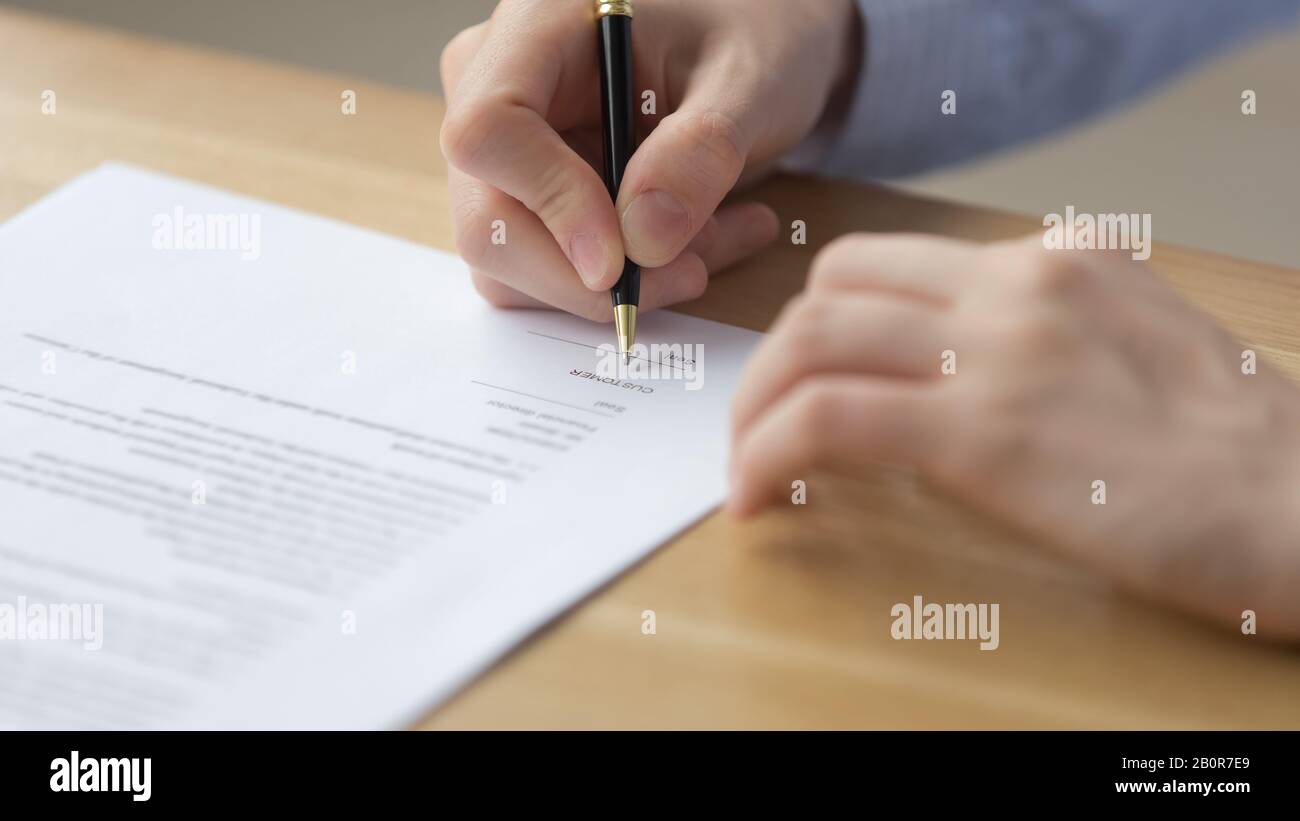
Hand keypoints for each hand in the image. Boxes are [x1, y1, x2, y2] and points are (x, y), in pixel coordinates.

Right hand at [439, 0, 859, 319]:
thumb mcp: (750, 79)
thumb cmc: (750, 30)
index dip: (549, 203)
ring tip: (717, 240)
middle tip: (691, 272)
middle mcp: (496, 87)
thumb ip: (701, 151)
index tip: (619, 259)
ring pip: (514, 263)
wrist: (756, 38)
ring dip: (618, 284)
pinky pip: (550, 270)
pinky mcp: (530, 197)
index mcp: (537, 28)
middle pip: (487, 219)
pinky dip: (624, 282)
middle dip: (585, 276)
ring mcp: (507, 150)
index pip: (489, 131)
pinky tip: (699, 245)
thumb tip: (641, 243)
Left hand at [728, 234, 1299, 635]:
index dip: (818, 324)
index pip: (884, 265)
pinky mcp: (982, 433)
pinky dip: (766, 454)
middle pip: (830, 290)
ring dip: (753, 406)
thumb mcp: (1134, 348)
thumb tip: (942, 374)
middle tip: (758, 423)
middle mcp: (1014, 284)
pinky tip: (758, 498)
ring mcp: (995, 352)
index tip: (799, 379)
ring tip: (745, 466)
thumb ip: (1038, 337)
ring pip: (811, 341)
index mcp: (1053, 259)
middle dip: (772, 359)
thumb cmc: (1233, 453)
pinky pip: (826, 418)